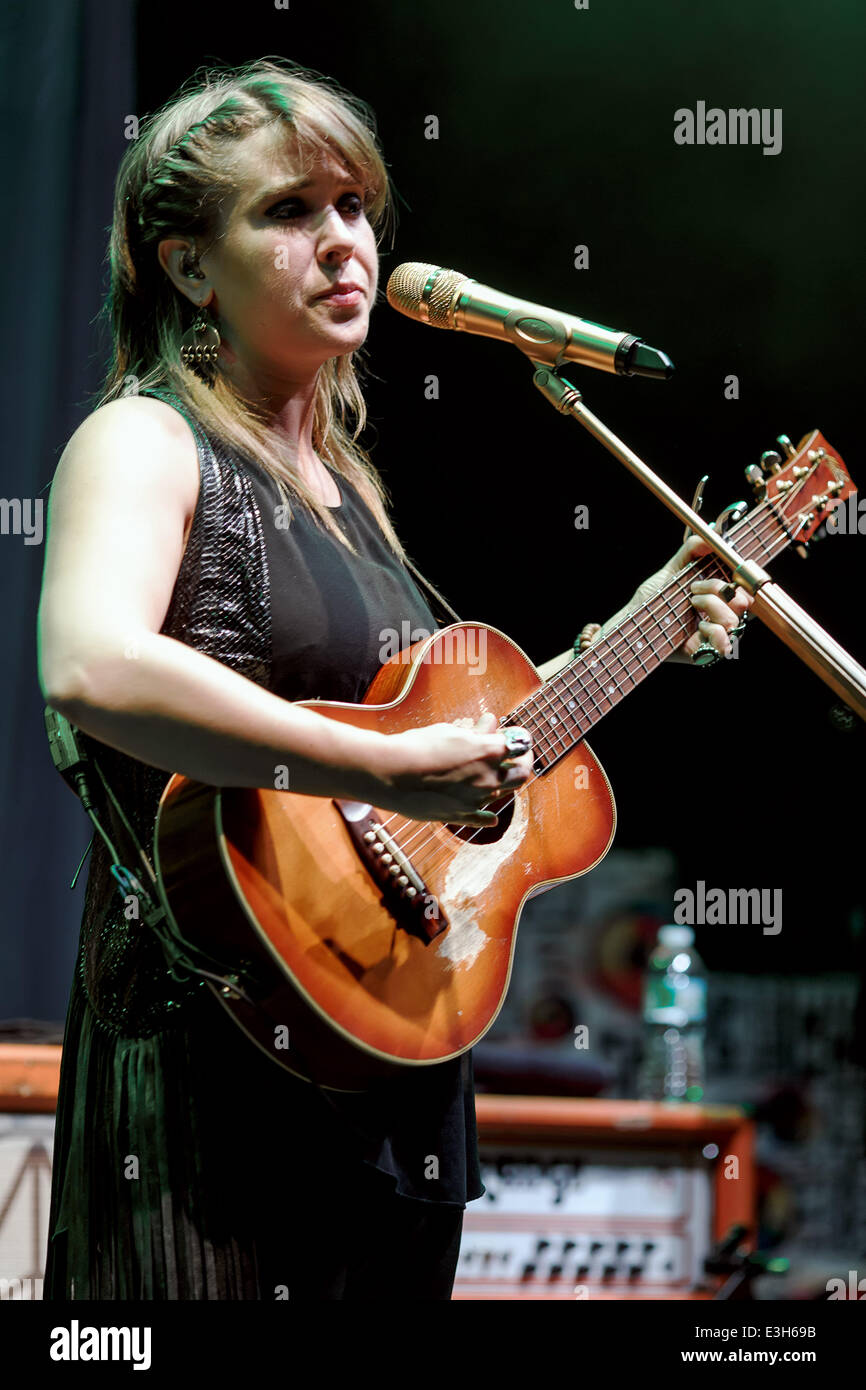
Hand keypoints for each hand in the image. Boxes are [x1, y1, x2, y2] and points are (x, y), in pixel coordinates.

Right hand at [373, 711, 533, 825]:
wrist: (392, 774)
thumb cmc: (418, 746)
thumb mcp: (449, 731)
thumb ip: (475, 731)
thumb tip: (489, 724)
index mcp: (489, 751)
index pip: (519, 743)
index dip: (520, 737)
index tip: (517, 735)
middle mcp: (489, 777)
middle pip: (522, 773)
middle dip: (523, 762)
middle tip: (519, 757)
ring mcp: (478, 799)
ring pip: (504, 793)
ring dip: (502, 782)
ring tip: (494, 775)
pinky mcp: (462, 815)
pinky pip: (483, 817)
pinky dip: (489, 816)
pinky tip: (492, 817)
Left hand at [661, 535, 754, 662]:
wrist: (631, 622)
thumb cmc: (652, 599)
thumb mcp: (671, 570)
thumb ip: (690, 552)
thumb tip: (706, 538)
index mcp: (718, 599)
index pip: (745, 589)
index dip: (738, 578)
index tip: (717, 570)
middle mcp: (720, 618)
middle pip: (744, 602)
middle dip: (718, 588)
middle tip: (693, 588)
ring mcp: (714, 636)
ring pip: (734, 620)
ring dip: (712, 605)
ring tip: (690, 604)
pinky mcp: (706, 653)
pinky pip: (725, 644)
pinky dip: (713, 630)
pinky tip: (697, 626)